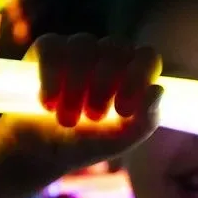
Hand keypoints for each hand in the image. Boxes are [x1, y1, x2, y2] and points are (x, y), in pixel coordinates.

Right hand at [1, 33, 163, 175]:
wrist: (40, 152)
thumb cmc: (84, 144)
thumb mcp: (117, 142)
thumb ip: (144, 122)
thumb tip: (157, 90)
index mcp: (131, 75)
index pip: (147, 57)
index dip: (138, 77)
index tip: (123, 110)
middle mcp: (107, 56)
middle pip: (116, 47)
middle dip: (105, 85)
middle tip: (93, 118)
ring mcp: (77, 49)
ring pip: (83, 45)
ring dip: (77, 85)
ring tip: (67, 119)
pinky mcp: (46, 49)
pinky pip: (52, 48)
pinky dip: (51, 77)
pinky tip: (48, 103)